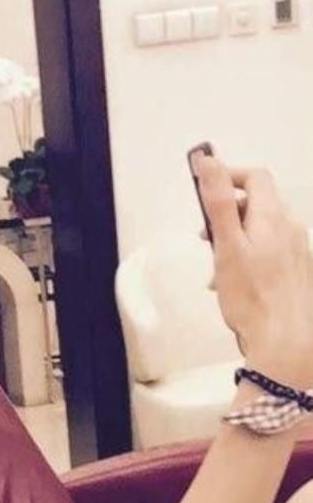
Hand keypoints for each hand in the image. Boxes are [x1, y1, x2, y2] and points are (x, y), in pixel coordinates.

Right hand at [195, 157, 312, 386]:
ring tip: (217, 264)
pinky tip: (234, 282)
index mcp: (272, 218)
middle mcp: (290, 229)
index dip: (229, 175)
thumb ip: (217, 201)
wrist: (285, 340)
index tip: (206, 185)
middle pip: (257, 204)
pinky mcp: (296, 270)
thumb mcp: (226, 245)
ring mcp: (296, 250)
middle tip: (205, 234)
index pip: (255, 177)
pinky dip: (249, 256)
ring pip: (262, 230)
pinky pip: (270, 251)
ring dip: (236, 238)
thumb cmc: (254, 300)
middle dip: (227, 213)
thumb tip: (208, 162)